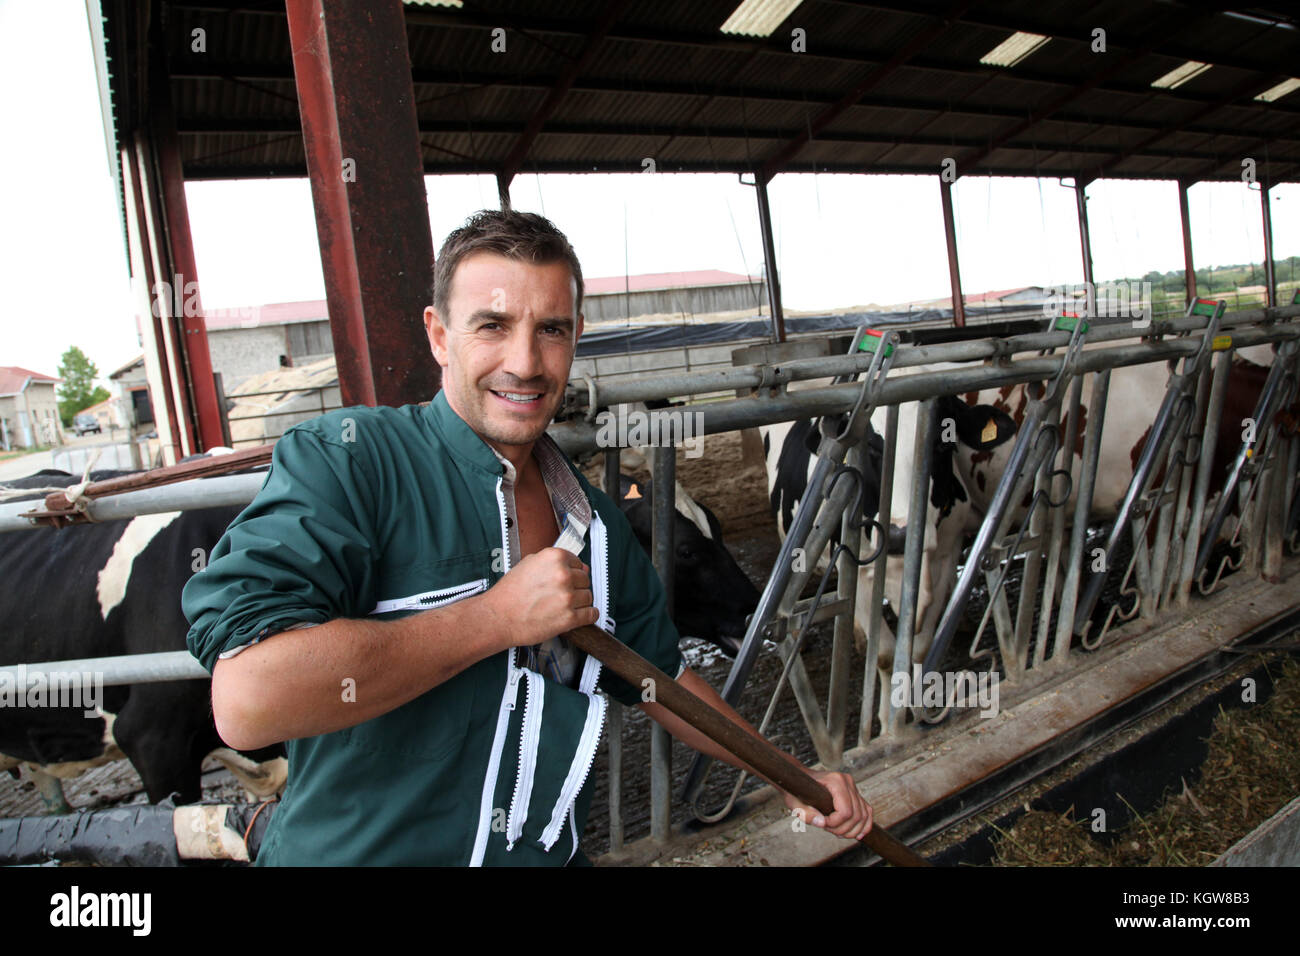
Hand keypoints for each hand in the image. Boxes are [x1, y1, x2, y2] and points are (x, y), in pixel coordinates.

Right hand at [479, 547, 599, 648]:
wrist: (497, 617)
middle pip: (585, 579)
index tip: (565, 580)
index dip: (572, 572)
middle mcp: (563, 575)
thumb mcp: (528, 564)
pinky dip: (588, 615)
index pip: (579, 562)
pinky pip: (592, 614)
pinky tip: (579, 615)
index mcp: (554, 558)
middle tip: (561, 595)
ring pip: (589, 597)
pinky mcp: (569, 618)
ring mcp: (567, 597)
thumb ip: (553, 562)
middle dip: (576, 587)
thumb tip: (578, 566)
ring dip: (580, 602)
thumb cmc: (508, 594)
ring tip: (563, 606)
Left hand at [783, 769, 872, 840]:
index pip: (845, 811)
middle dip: (842, 829)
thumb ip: (806, 814)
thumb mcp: (794, 803)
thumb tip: (822, 823)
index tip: (822, 825)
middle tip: (827, 829)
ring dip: (852, 830)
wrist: (798, 778)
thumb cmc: (796, 789)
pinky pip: (866, 811)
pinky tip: (857, 835)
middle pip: (856, 815)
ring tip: (836, 832)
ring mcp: (853, 787)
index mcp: (835, 781)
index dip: (835, 824)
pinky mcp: (855, 793)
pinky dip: (864, 825)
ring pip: (863, 815)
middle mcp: (848, 782)